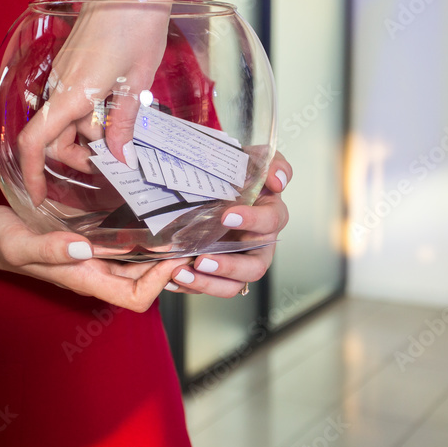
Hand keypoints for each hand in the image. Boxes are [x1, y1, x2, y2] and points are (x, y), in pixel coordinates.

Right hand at [0, 204, 186, 311]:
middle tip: (194, 237)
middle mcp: (95, 271)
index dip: (159, 282)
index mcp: (84, 278)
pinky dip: (145, 235)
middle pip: (146, 281)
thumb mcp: (18, 244)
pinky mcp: (91, 241)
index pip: (135, 296)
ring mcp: (94, 257)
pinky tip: (156, 212)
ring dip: (162, 250)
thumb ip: (48, 248)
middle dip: (171, 265)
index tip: (175, 255)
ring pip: (139, 262)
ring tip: (184, 225)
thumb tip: (82, 247)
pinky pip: (126, 244)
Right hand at [18, 0, 172, 205]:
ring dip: (88, 134)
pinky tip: (116, 110)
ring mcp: (64, 72)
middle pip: (53, 137)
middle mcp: (60, 83)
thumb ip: (123, 122)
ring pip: (67, 120)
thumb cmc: (139, 26)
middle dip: (77, 156)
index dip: (31, 174)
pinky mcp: (73, 64)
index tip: (38, 198)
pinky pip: (73, 100)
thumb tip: (118, 157)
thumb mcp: (137, 81)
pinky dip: (89, 114)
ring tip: (124, 131)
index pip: (35, 143)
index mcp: (72, 92)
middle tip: (113, 163)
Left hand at [166, 154, 292, 296]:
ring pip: (232, 285)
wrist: (216, 182)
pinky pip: (207, 286)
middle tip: (202, 259)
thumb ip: (273, 164)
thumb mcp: (257, 160)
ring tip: (180, 273)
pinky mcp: (218, 271)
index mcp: (271, 217)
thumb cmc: (240, 174)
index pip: (270, 222)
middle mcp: (258, 245)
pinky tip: (169, 278)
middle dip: (228, 266)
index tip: (227, 216)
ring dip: (207, 283)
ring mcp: (238, 261)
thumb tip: (278, 180)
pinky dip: (189, 285)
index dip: (252, 220)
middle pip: (255, 267)